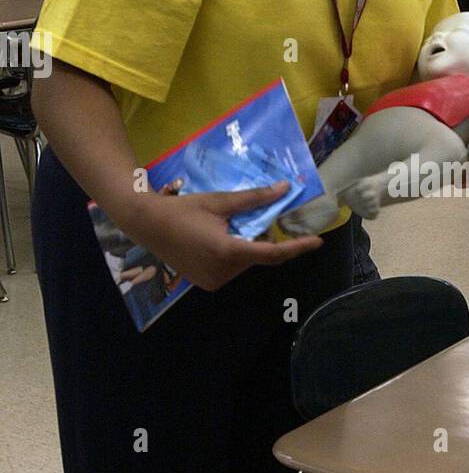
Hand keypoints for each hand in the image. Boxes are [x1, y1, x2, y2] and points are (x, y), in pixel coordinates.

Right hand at [132, 181, 321, 290]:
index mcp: (228, 252)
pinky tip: (218, 238)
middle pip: (256, 257)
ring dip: (246, 247)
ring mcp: (214, 281)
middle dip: (262, 239)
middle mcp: (223, 272)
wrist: (147, 224)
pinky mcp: (207, 283)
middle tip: (257, 219)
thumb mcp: (220, 201)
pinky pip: (231, 269)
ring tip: (228, 227)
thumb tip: (285, 189)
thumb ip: (254, 199)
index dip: (297, 248)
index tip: (317, 242)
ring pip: (245, 263)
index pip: (272, 253)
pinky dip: (234, 254)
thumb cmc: (183, 209)